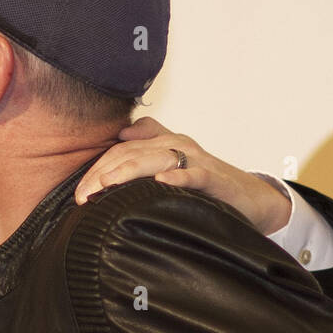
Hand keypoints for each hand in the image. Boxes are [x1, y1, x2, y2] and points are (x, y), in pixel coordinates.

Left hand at [75, 117, 291, 234]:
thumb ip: (150, 148)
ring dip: (128, 172)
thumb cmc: (210, 186)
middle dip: (103, 174)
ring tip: (105, 185)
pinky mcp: (215, 179)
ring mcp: (197, 160)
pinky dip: (177, 178)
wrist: (253, 199)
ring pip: (156, 159)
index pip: (122, 151)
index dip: (97, 169)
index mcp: (165, 143)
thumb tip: (121, 134)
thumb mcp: (175, 166)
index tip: (79, 193)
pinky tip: (160, 183)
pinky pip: (194, 174)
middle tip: (83, 196)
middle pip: (132, 154)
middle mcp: (179, 145)